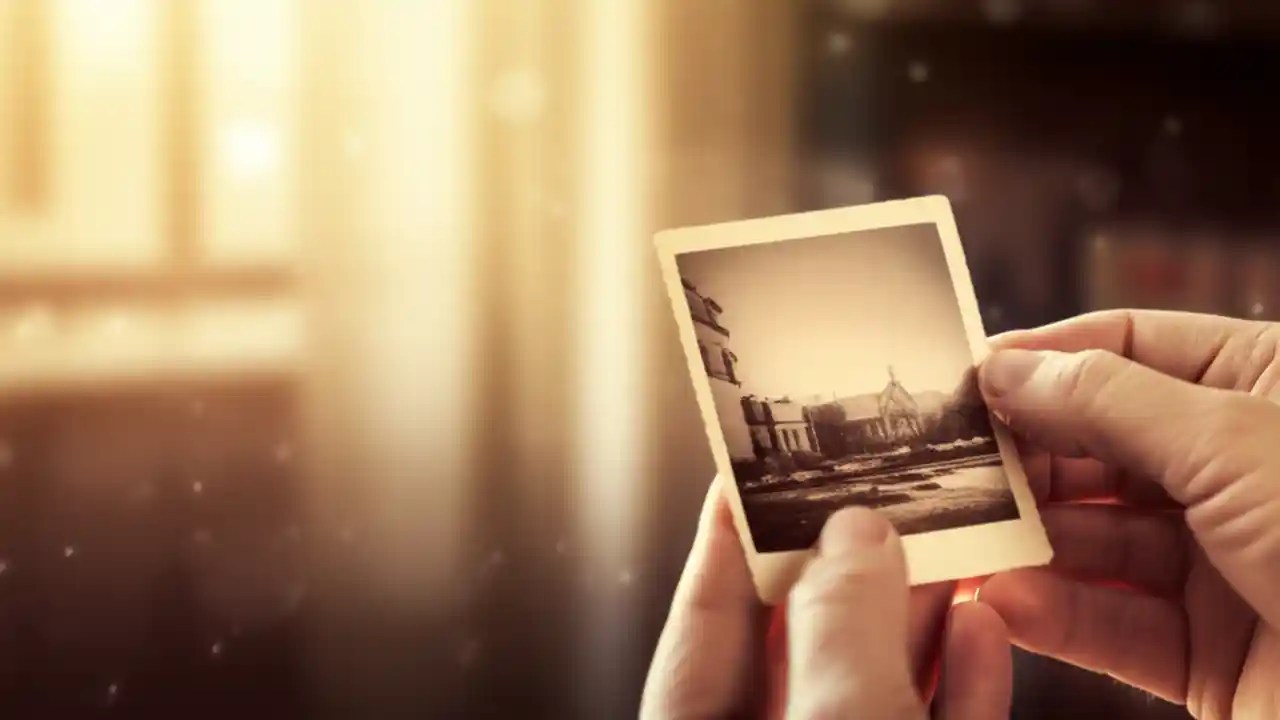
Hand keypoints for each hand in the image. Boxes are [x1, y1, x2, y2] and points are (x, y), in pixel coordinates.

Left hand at [640, 476, 1011, 718]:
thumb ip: (842, 621)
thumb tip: (858, 533)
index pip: (705, 616)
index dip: (733, 533)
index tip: (756, 465)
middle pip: (801, 641)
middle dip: (848, 562)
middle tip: (883, 488)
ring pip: (877, 685)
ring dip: (917, 615)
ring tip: (950, 541)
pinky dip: (964, 684)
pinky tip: (981, 625)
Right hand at [977, 309, 1279, 718]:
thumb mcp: (1233, 442)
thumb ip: (1108, 401)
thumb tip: (1011, 370)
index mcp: (1265, 388)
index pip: (1130, 347)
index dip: (1047, 357)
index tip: (968, 374)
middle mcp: (1237, 470)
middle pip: (1098, 445)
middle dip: (1026, 456)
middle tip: (945, 460)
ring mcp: (1219, 562)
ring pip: (1093, 537)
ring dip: (1028, 540)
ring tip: (960, 536)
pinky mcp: (1205, 649)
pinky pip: (1110, 621)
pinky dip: (1054, 613)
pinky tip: (1007, 599)